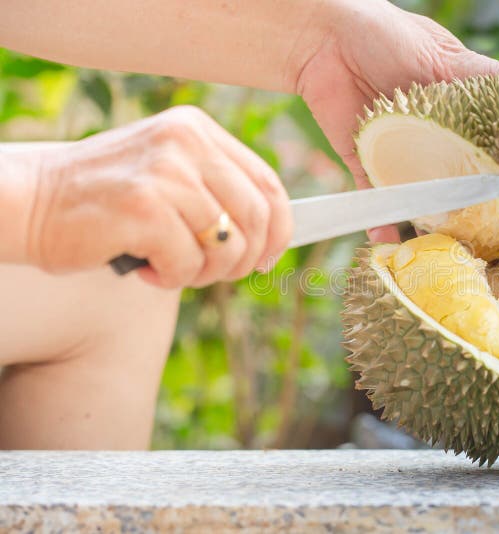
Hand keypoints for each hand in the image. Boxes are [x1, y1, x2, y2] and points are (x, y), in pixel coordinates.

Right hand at [25, 106, 291, 287]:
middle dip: (242, 260)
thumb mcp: (168, 176)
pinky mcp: (144, 207)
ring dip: (203, 273)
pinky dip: (171, 279)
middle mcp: (186, 142)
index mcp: (197, 130)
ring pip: (226, 245)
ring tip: (171, 269)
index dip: (279, 228)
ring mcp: (166, 172)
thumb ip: (214, 192)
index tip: (268, 257)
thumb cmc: (103, 200)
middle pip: (256, 217)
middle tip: (214, 275)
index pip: (267, 182)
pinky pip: (189, 263)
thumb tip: (271, 236)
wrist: (29, 202)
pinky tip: (146, 269)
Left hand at [297, 0, 498, 241]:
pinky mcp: (362, 160)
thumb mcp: (449, 59)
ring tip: (439, 249)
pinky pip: (371, 196)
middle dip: (463, 212)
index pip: (484, 154)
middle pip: (450, 184)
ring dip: (424, 223)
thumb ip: (494, 80)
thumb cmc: (390, 37)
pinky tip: (386, 237)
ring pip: (415, 197)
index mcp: (455, 116)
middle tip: (482, 239)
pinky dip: (378, 219)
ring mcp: (395, 153)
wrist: (325, 38)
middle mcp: (428, 139)